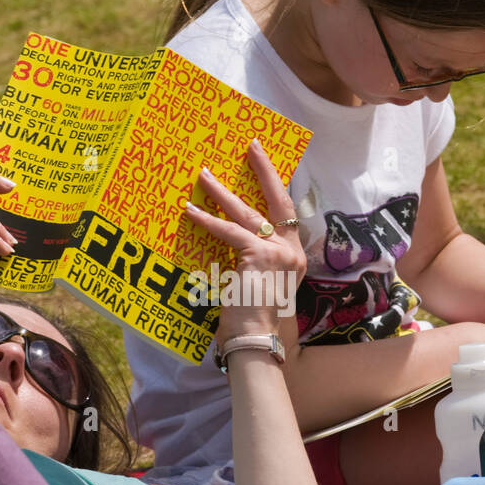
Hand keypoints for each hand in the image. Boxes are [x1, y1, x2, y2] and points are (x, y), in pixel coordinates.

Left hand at [184, 138, 304, 348]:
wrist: (256, 339)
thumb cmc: (252, 318)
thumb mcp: (258, 282)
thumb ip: (252, 259)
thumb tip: (229, 236)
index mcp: (294, 255)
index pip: (285, 213)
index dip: (274, 186)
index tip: (264, 162)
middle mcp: (292, 250)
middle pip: (277, 200)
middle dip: (264, 169)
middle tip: (251, 145)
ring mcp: (278, 252)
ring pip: (247, 213)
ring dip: (222, 192)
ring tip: (204, 175)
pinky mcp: (258, 255)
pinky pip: (228, 232)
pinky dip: (207, 221)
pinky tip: (190, 211)